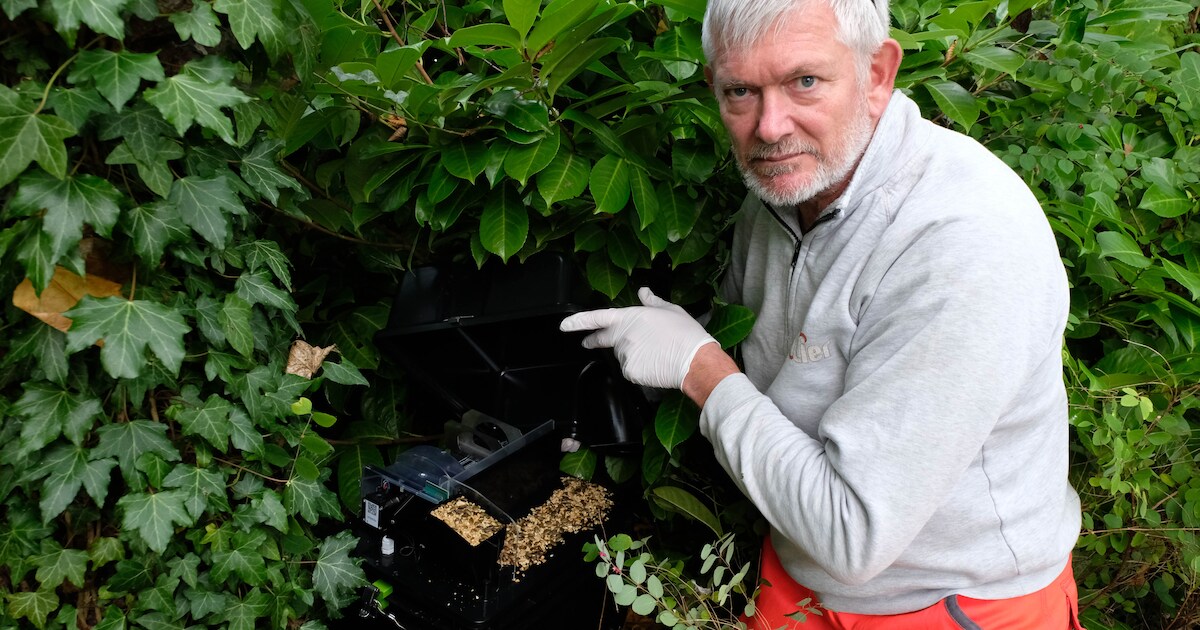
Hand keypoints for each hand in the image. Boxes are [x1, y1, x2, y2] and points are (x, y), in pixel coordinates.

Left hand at [560, 287, 716, 388]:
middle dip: (593, 341)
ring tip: (654, 353)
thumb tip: (643, 291)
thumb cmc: (685, 333)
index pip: (597, 317)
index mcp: (630, 317)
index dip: (579, 322)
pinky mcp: (630, 371)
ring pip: (622, 356)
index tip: (565, 326)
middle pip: (602, 340)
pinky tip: (655, 365)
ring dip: (632, 354)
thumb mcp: (670, 310)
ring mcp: (625, 355)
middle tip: (587, 343)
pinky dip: (639, 369)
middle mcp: (623, 336)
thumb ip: (652, 301)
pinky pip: (631, 370)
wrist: (695, 359)